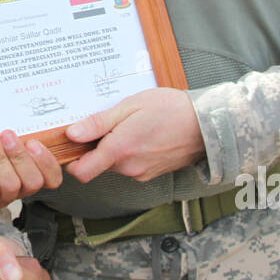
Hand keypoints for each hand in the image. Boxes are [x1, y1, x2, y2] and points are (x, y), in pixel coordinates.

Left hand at [0, 130, 62, 212]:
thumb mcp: (2, 137)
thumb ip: (14, 132)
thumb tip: (17, 110)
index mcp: (33, 172)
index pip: (52, 177)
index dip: (47, 162)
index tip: (34, 142)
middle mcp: (21, 189)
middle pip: (33, 181)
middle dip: (19, 156)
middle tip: (7, 135)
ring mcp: (3, 198)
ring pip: (10, 184)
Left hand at [64, 87, 201, 183]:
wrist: (207, 124)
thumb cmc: (170, 109)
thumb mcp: (130, 106)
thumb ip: (99, 123)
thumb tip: (72, 134)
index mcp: (120, 150)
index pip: (81, 172)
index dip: (72, 159)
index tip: (74, 142)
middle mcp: (129, 168)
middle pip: (97, 164)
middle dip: (98, 146)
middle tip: (111, 122)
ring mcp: (141, 173)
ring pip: (114, 164)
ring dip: (116, 148)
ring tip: (131, 125)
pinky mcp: (151, 174)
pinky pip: (130, 165)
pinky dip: (130, 152)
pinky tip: (143, 134)